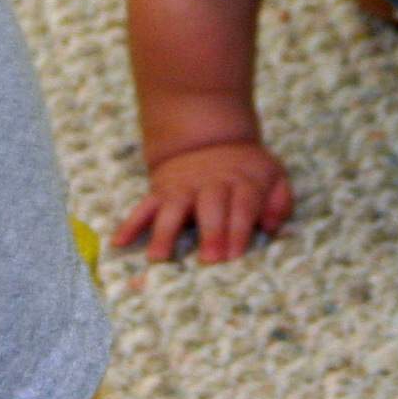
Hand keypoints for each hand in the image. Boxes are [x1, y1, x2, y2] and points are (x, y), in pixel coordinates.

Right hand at [111, 141, 291, 262]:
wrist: (209, 138)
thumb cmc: (246, 170)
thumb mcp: (273, 175)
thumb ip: (279, 200)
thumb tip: (270, 225)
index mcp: (241, 181)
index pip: (242, 205)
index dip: (239, 229)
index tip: (235, 255)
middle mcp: (210, 183)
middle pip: (210, 208)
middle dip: (210, 233)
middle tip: (207, 261)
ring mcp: (182, 186)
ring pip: (173, 208)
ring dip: (165, 233)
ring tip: (158, 258)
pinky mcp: (160, 190)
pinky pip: (143, 207)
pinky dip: (130, 224)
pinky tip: (118, 243)